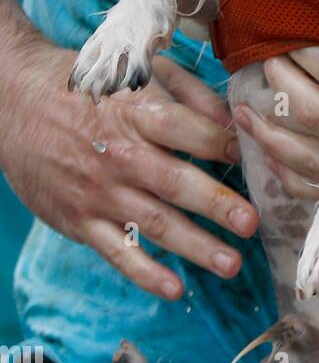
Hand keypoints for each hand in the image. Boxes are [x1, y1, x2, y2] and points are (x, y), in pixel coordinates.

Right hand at [1, 39, 258, 299]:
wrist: (18, 104)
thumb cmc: (90, 88)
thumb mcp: (138, 74)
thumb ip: (188, 93)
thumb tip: (231, 118)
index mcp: (136, 113)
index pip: (185, 129)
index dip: (220, 141)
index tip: (248, 154)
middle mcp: (120, 155)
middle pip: (175, 182)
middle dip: (217, 205)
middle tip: (251, 223)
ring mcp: (100, 192)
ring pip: (153, 224)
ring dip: (195, 246)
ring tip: (231, 263)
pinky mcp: (80, 220)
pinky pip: (117, 252)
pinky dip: (145, 274)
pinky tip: (174, 288)